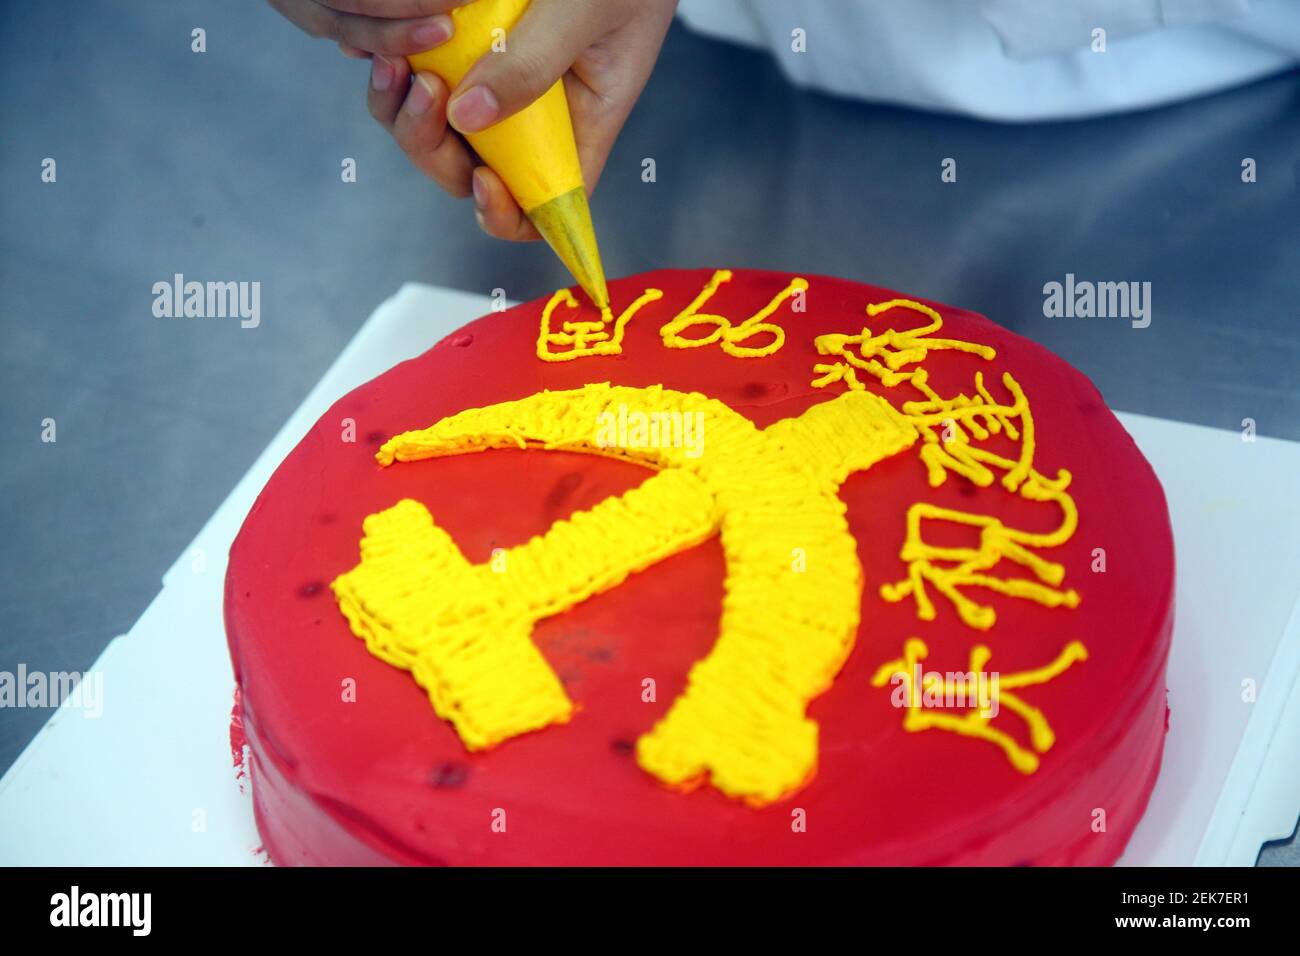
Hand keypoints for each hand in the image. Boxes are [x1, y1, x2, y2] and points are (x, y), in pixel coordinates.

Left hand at [270, 0, 678, 240]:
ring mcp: (499, 83)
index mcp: (580, 123)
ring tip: (395, 64)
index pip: (544, 202)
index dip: (508, 215)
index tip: (485, 182)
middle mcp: (535, 115)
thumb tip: (466, 117)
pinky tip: (388, 49)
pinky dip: (399, 75)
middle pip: (473, 170)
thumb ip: (533, 63)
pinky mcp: (469, 51)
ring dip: (406, 112)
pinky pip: (426, 81)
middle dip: (434, 148)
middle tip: (422, 90)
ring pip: (440, 129)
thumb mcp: (586, 11)